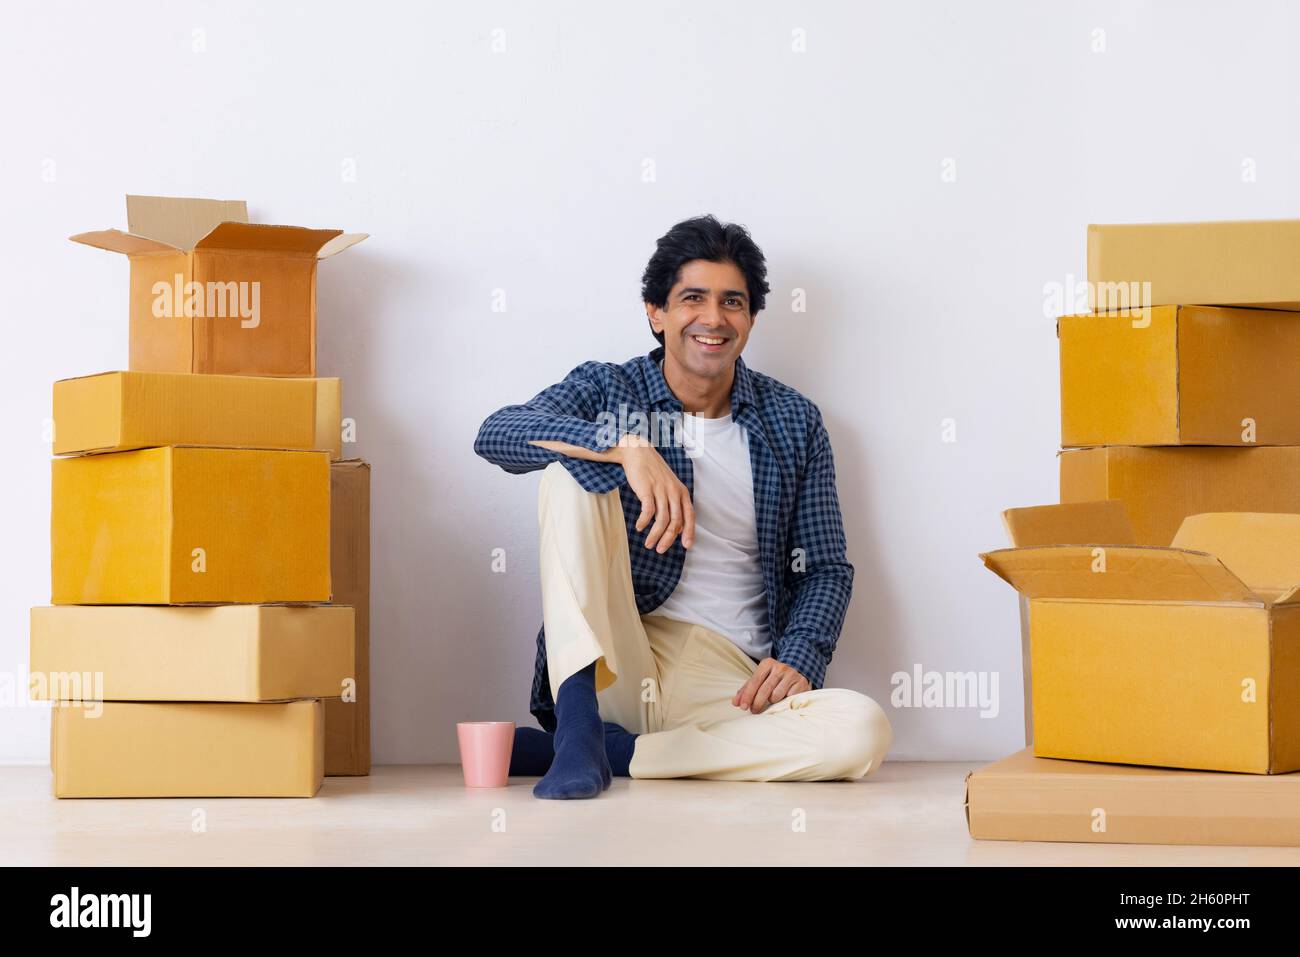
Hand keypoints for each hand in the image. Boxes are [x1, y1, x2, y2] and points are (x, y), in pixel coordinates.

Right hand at [614, 433, 694, 552]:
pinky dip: (644, 522)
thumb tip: (676, 529)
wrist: (638, 452)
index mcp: (681, 492)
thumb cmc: (653, 472)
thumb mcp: (669, 486)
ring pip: (662, 520)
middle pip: (676, 521)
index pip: (689, 515)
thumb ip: (674, 505)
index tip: (687, 546)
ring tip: (648, 544)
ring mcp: (661, 490)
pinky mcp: (647, 489)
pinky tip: (639, 527)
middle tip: (660, 550)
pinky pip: (648, 511)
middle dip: (669, 539)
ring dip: (655, 535)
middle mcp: (673, 492)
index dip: (689, 532)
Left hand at [732, 658, 809, 712]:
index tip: (743, 707)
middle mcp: (779, 667)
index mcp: (767, 664)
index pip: (754, 681)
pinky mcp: (801, 683)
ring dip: (772, 702)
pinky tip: (784, 700)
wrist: (798, 672)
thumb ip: (746, 690)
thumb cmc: (774, 679)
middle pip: (764, 689)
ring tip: (772, 701)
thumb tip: (735, 702)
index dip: (747, 695)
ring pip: (776, 695)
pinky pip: (789, 698)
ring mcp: (792, 674)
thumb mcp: (760, 680)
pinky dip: (784, 702)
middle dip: (757, 703)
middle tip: (754, 711)